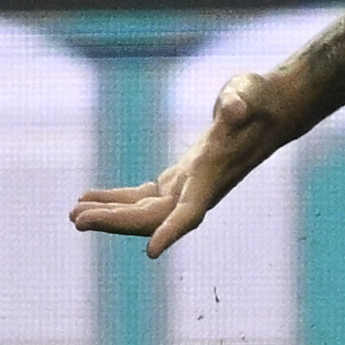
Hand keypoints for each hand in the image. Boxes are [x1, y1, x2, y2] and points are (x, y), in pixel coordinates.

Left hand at [70, 70, 296, 257]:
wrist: (271, 111)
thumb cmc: (260, 100)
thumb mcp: (249, 92)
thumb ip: (239, 102)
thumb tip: (233, 108)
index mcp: (213, 174)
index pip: (193, 210)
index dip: (173, 230)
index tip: (152, 252)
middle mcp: (200, 190)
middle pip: (154, 218)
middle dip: (117, 221)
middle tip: (78, 220)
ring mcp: (188, 187)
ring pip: (144, 212)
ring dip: (110, 214)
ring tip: (74, 214)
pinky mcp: (180, 179)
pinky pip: (143, 198)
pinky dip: (116, 199)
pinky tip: (89, 198)